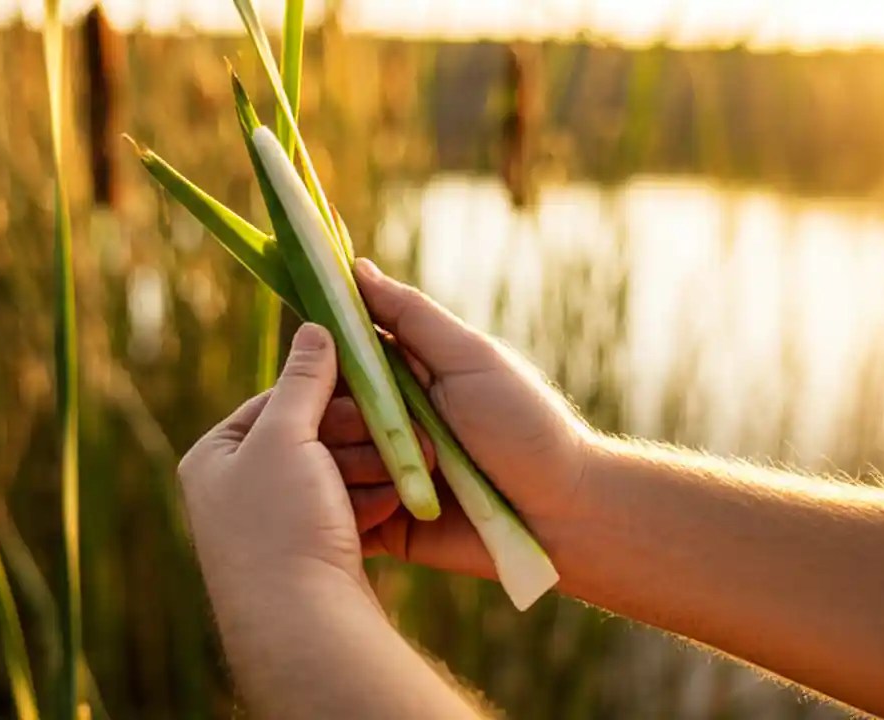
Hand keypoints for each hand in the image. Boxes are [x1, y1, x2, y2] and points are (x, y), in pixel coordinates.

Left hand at [178, 322, 425, 606]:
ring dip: (372, 464)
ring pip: (329, 475)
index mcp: (213, 458)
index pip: (274, 402)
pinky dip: (369, 500)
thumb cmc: (280, 521)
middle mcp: (234, 490)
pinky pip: (340, 511)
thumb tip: (315, 326)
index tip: (370, 382)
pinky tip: (398, 495)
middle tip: (401, 424)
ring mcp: (269, 526)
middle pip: (306, 438)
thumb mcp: (287, 436)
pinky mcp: (304, 554)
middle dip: (358, 433)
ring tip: (411, 457)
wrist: (299, 622)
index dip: (324, 389)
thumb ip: (304, 380)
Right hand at [321, 259, 596, 586]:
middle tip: (405, 435)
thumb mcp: (469, 359)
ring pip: (322, 465)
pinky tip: (383, 509)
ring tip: (411, 481)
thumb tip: (356, 267)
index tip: (321, 367)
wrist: (564, 516)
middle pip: (320, 411)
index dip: (319, 361)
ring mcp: (378, 474)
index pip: (335, 358)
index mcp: (399, 375)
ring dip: (357, 468)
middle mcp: (382, 421)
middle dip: (349, 422)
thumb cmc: (526, 427)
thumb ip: (411, 316)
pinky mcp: (381, 523)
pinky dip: (349, 510)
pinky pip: (340, 515)